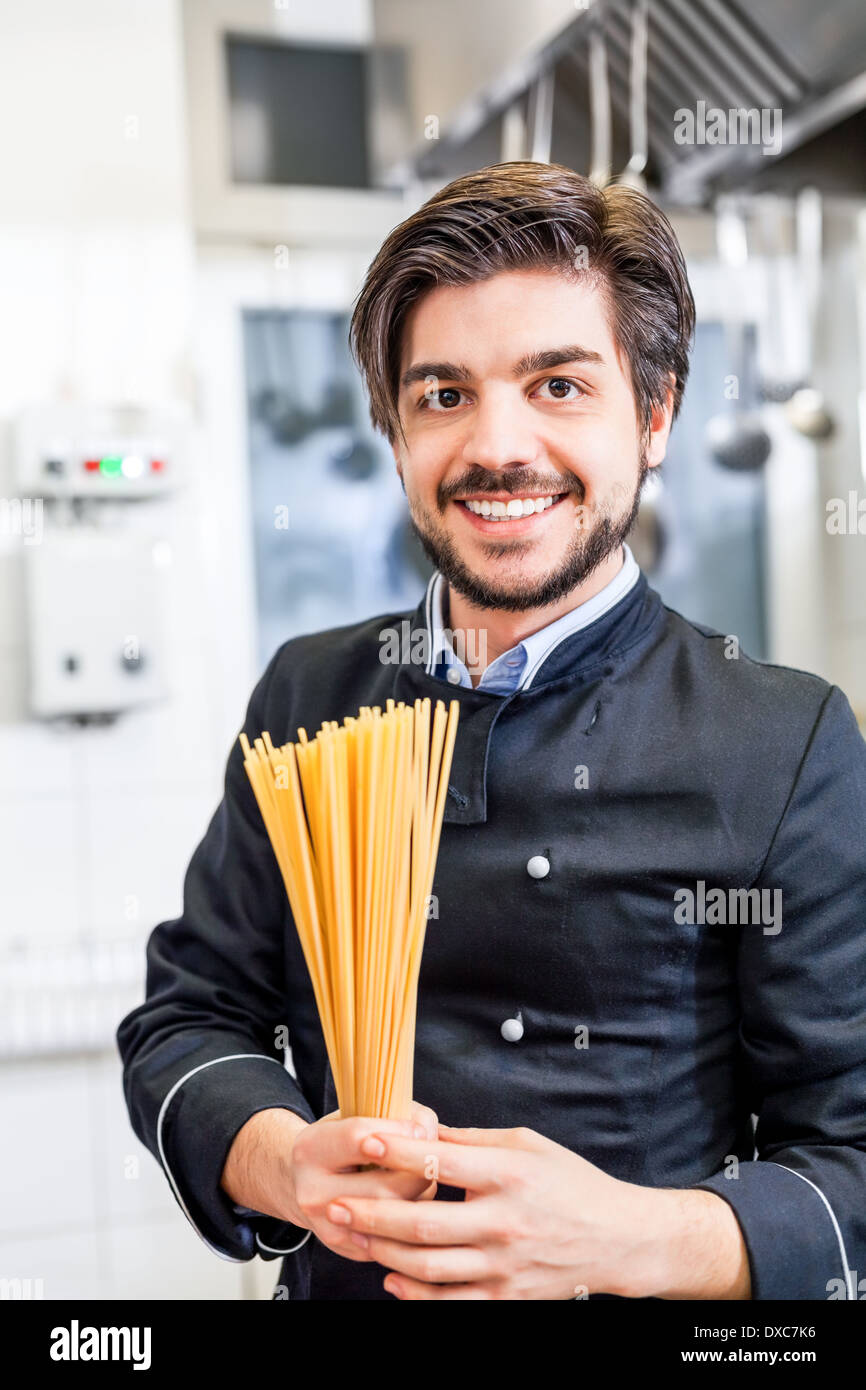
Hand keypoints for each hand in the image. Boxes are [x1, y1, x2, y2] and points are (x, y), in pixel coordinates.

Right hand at [221, 1101, 437, 1263]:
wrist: (302, 1182)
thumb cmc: (338, 1142)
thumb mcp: (353, 1115)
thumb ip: (393, 1114)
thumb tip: (428, 1133)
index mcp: (311, 1150)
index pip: (359, 1139)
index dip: (398, 1132)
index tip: (421, 1128)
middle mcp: (313, 1194)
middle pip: (384, 1188)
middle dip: (418, 1172)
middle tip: (432, 1159)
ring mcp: (330, 1228)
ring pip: (395, 1217)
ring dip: (421, 1195)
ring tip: (422, 1177)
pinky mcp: (349, 1250)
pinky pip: (397, 1238)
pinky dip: (414, 1217)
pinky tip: (414, 1200)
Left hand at [324, 1123, 665, 1297]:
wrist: (618, 1240)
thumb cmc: (572, 1184)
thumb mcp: (527, 1144)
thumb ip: (472, 1141)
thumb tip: (422, 1131)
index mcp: (508, 1174)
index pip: (439, 1163)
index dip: (395, 1152)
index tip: (362, 1141)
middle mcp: (503, 1222)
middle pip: (421, 1223)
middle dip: (369, 1213)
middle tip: (333, 1204)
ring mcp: (503, 1264)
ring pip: (427, 1266)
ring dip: (382, 1252)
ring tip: (351, 1237)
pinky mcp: (505, 1296)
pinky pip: (450, 1302)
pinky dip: (414, 1294)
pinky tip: (390, 1277)